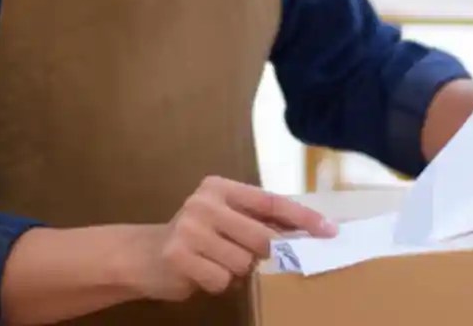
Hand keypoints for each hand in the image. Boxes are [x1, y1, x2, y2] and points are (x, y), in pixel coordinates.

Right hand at [128, 176, 336, 301]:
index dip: (303, 217)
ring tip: (215, 262)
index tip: (329, 231)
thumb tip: (311, 230)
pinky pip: (221, 279)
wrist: (144, 256)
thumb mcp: (227, 220)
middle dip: (266, 253)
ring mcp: (189, 227)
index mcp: (220, 187)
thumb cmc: (198, 237)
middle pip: (261, 236)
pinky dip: (218, 284)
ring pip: (243, 262)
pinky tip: (201, 272)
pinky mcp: (178, 254)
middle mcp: (204, 202)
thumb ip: (260, 221)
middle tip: (248, 255)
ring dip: (236, 271)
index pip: (271, 202)